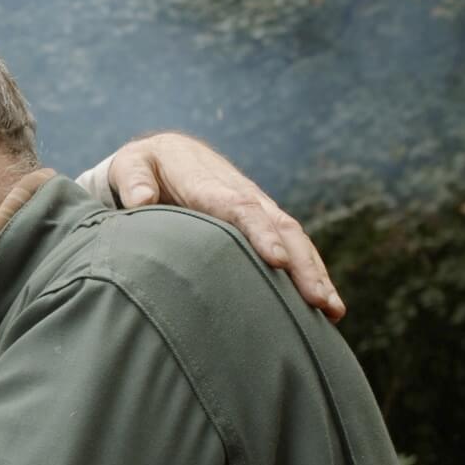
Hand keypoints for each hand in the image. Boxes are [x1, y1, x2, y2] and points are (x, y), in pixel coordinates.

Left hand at [108, 133, 345, 321]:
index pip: (240, 208)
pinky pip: (294, 247)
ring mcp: (259, 210)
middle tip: (318, 300)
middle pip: (280, 227)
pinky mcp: (265, 224)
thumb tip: (140, 200)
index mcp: (210, 184)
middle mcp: (244, 196)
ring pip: (295, 239)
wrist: (171, 154)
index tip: (276, 261)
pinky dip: (312, 273)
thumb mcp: (132, 166)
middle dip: (302, 264)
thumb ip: (133, 181)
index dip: (260, 233)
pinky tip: (327, 307)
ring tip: (333, 311)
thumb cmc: (145, 166)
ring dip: (315, 273)